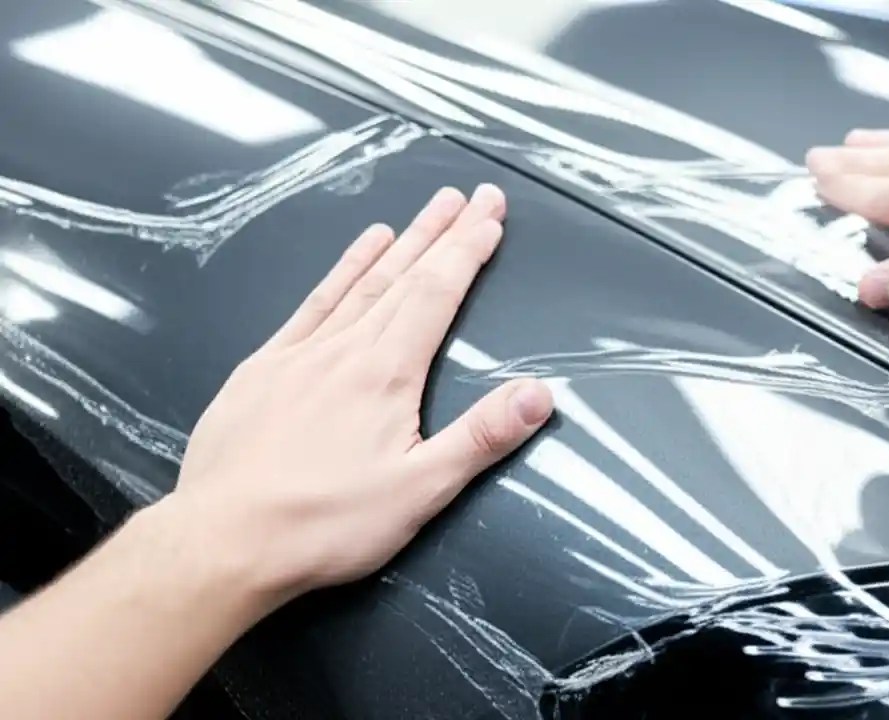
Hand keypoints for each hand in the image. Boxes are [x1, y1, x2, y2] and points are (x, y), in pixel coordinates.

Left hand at [161, 184, 553, 610]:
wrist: (222, 543)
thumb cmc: (326, 524)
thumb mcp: (420, 491)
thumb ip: (482, 437)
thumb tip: (540, 393)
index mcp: (386, 373)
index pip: (437, 295)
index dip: (467, 251)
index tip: (490, 216)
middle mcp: (345, 349)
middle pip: (403, 277)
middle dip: (442, 234)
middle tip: (471, 196)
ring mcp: (298, 355)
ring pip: (359, 282)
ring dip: (397, 244)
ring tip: (423, 211)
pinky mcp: (260, 371)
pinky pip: (310, 305)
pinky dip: (339, 271)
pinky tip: (354, 253)